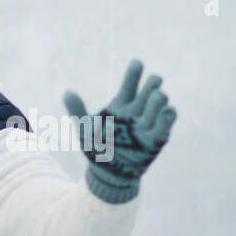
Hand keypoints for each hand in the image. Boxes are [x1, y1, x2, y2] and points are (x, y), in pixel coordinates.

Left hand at [64, 60, 175, 203]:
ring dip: (159, 99)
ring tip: (158, 94)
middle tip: (154, 80)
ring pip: (158, 105)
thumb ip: (77, 110)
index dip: (134, 74)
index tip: (137, 63)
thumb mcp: (84, 129)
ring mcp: (148, 124)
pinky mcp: (156, 139)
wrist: (106, 172)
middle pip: (148, 91)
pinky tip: (169, 109)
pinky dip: (168, 117)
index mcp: (121, 105)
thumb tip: (66, 92)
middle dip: (152, 84)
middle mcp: (137, 111)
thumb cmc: (96, 147)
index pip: (130, 85)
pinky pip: (165, 126)